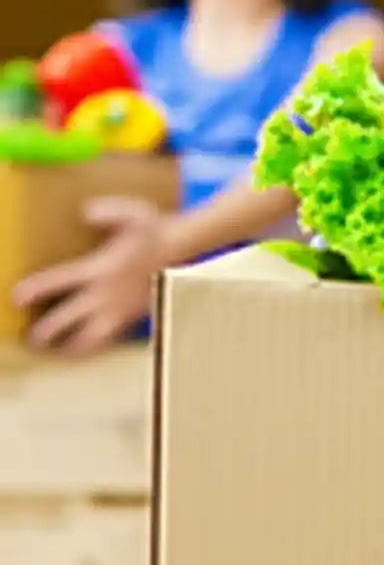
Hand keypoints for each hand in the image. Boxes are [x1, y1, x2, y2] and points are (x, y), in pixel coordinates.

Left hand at [12, 196, 166, 355]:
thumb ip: (109, 211)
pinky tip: (92, 348)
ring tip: (60, 353)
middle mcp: (107, 294)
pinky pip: (111, 338)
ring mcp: (121, 308)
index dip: (36, 290)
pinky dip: (98, 346)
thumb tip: (85, 212)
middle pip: (69, 319)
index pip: (60, 281)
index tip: (17, 297)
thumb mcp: (135, 213)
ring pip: (91, 338)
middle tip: (33, 340)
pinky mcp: (133, 316)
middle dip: (47, 332)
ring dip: (73, 347)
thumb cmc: (158, 230)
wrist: (186, 249)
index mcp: (101, 269)